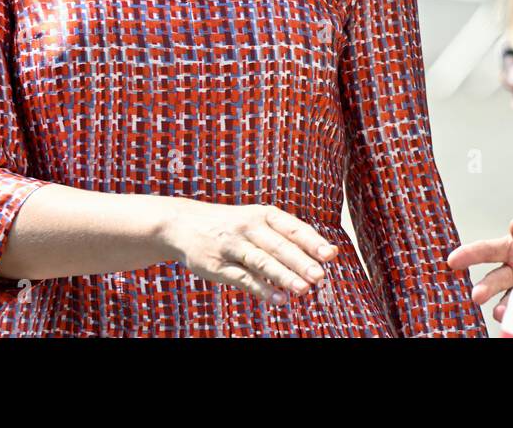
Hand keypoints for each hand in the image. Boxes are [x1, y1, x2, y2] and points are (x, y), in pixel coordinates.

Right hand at [160, 199, 337, 303]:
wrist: (182, 223)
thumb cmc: (232, 225)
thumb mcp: (257, 221)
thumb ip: (289, 236)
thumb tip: (328, 254)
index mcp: (263, 214)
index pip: (292, 228)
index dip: (312, 241)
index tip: (330, 254)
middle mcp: (249, 227)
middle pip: (279, 246)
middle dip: (301, 262)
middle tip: (320, 276)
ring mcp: (232, 246)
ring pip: (262, 261)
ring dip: (284, 276)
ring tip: (304, 289)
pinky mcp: (217, 265)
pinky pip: (243, 278)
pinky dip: (262, 289)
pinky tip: (279, 299)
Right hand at [447, 219, 512, 322]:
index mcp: (509, 249)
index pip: (485, 251)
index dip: (468, 255)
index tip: (451, 262)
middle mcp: (512, 269)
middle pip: (494, 279)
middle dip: (484, 288)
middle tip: (476, 296)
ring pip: (504, 298)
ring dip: (500, 306)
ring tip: (500, 312)